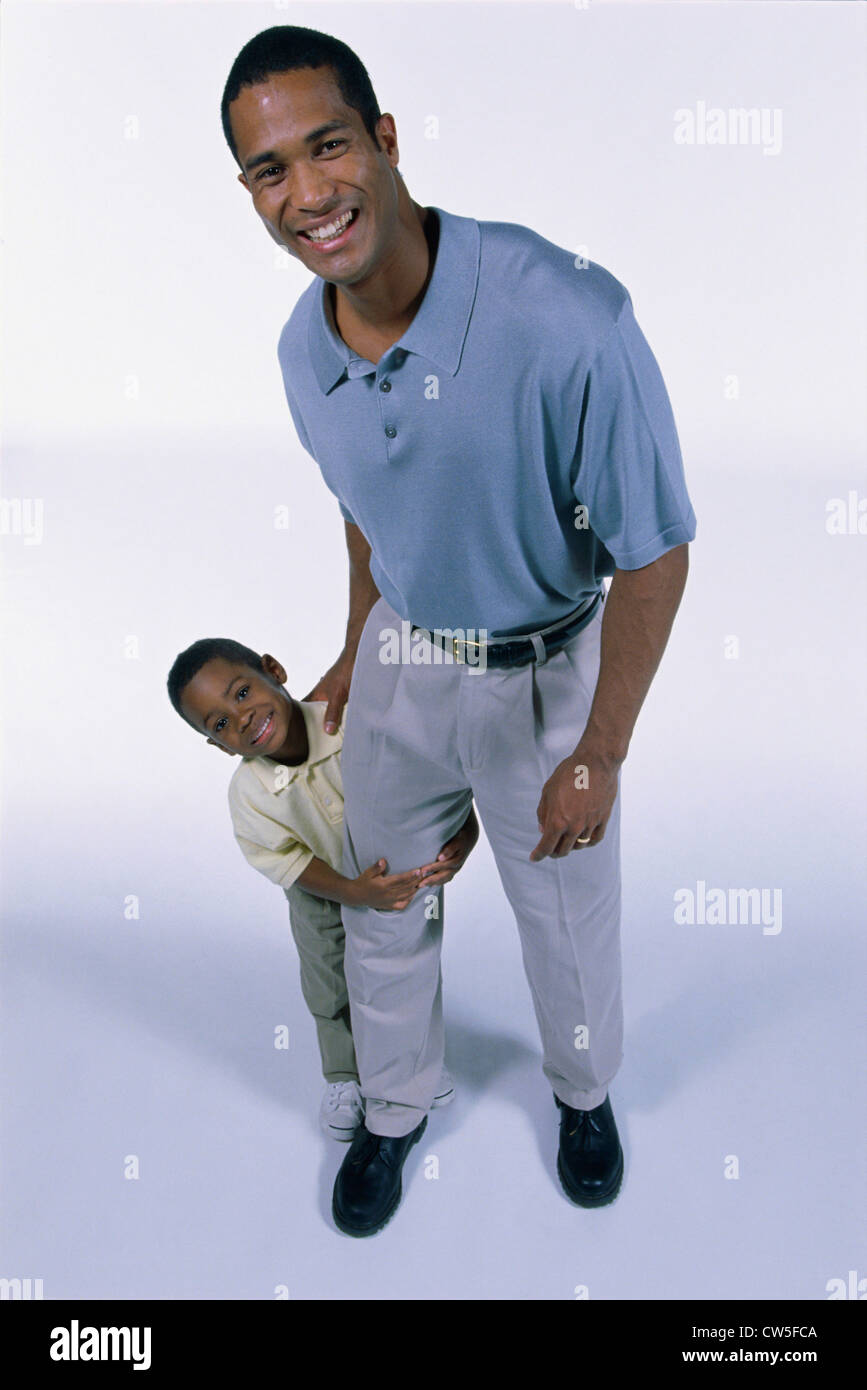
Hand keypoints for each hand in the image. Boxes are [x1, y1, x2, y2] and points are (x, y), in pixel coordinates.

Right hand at [303, 650, 354, 733]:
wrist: (361, 656)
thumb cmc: (345, 670)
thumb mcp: (338, 694)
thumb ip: (332, 712)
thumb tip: (326, 730)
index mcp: (316, 695)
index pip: (301, 709)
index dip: (299, 721)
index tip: (298, 735)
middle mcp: (323, 697)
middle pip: (316, 714)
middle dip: (317, 726)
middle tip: (317, 743)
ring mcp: (334, 696)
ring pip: (330, 713)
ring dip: (332, 722)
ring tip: (330, 739)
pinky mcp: (346, 696)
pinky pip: (341, 710)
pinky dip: (342, 717)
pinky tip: (345, 726)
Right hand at [352, 859, 424, 910]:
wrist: (356, 896)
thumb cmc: (363, 882)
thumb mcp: (368, 873)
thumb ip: (377, 867)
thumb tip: (384, 860)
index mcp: (384, 885)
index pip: (400, 880)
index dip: (411, 875)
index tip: (419, 870)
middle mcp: (388, 894)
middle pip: (406, 887)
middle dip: (417, 880)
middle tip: (425, 873)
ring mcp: (390, 901)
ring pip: (406, 895)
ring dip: (415, 888)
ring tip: (423, 881)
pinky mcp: (389, 906)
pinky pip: (402, 905)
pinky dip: (410, 899)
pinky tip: (414, 894)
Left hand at [417, 807, 479, 887]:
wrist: (469, 838)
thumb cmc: (461, 838)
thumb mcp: (457, 840)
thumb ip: (449, 849)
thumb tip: (441, 858)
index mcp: (457, 859)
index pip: (443, 866)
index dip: (432, 868)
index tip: (422, 871)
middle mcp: (457, 866)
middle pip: (443, 875)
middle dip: (431, 880)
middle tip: (419, 884)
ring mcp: (456, 869)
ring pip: (444, 879)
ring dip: (434, 883)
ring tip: (422, 886)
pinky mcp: (454, 870)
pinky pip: (446, 879)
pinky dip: (438, 882)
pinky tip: (431, 884)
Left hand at [530, 744, 619, 860]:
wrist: (595, 763)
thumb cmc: (569, 773)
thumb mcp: (548, 791)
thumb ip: (543, 813)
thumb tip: (543, 829)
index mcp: (557, 820)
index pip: (546, 847)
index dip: (538, 855)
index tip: (534, 857)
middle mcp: (574, 827)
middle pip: (562, 850)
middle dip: (553, 852)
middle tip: (549, 849)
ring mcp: (590, 824)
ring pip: (578, 846)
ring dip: (569, 846)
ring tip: (565, 840)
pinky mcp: (602, 819)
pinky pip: (594, 839)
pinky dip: (587, 843)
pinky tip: (582, 840)